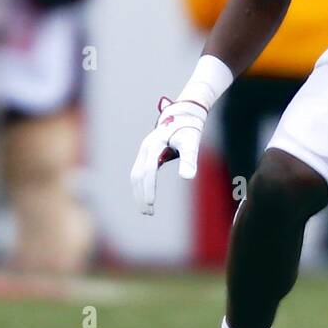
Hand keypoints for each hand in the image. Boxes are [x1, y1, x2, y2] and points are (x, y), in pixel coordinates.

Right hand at [130, 95, 206, 215]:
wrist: (184, 115)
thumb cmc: (189, 129)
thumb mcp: (191, 143)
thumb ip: (189, 159)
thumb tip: (187, 178)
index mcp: (154, 145)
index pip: (148, 171)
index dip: (149, 188)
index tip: (151, 204)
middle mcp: (146, 148)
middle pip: (137, 175)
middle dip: (141, 194)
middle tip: (148, 212)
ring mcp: (144, 150)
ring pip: (136, 174)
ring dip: (138, 192)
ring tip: (146, 209)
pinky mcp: (147, 153)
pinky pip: (139, 172)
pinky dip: (140, 185)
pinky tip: (146, 196)